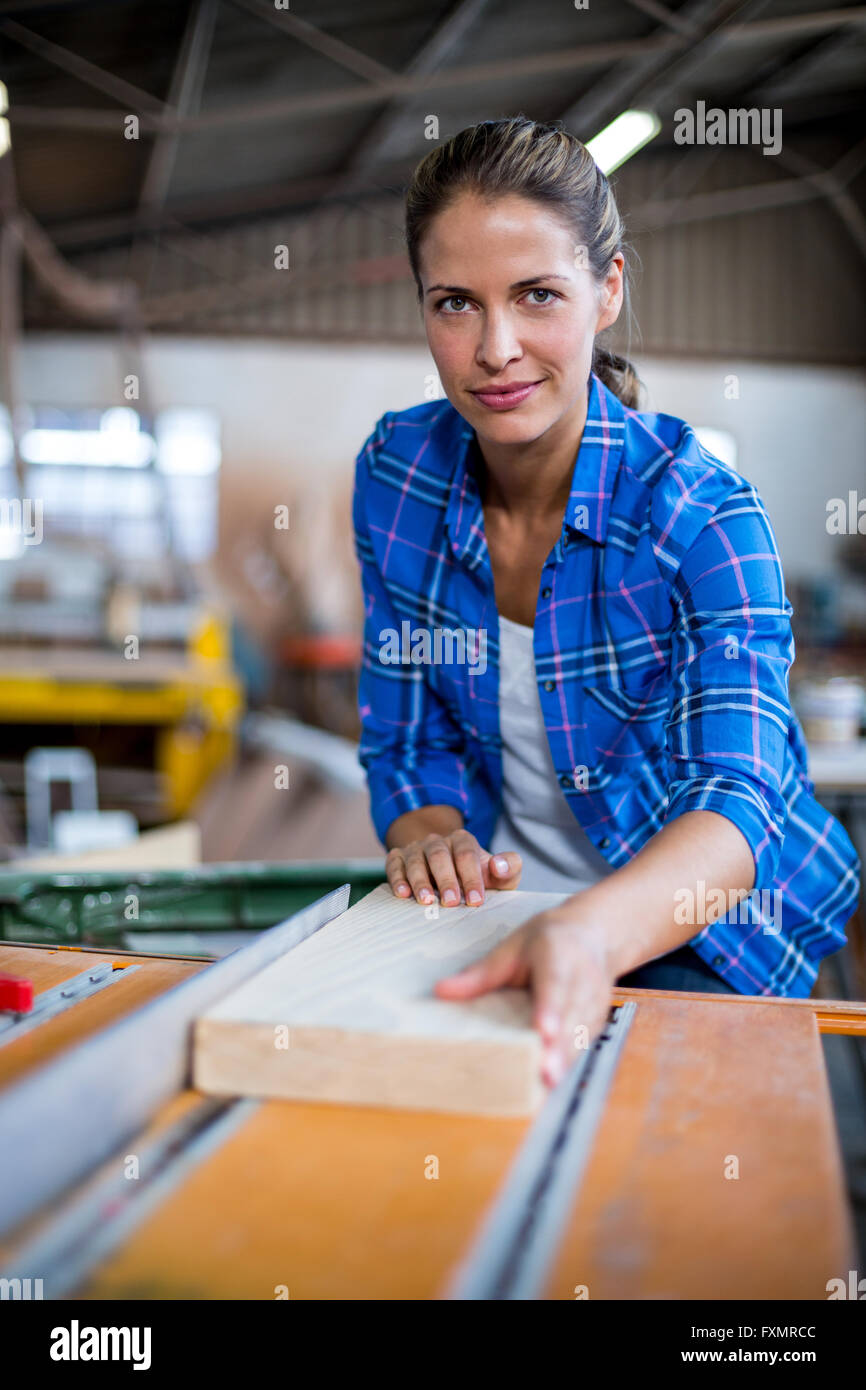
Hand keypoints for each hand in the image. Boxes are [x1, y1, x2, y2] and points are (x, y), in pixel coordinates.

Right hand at [385, 828, 520, 906]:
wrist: (449, 871)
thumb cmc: (477, 877)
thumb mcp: (499, 875)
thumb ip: (509, 867)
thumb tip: (498, 866)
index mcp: (463, 840)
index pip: (466, 855)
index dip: (471, 877)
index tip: (476, 900)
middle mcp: (438, 841)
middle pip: (439, 856)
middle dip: (445, 880)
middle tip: (450, 902)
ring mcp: (416, 848)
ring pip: (416, 860)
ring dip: (420, 880)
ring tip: (425, 900)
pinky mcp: (399, 858)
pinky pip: (394, 864)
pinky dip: (397, 878)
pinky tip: (402, 893)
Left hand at [434, 903, 613, 1086]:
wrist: (593, 933)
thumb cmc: (548, 940)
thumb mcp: (512, 947)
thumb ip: (480, 974)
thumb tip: (441, 991)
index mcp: (559, 953)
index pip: (555, 982)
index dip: (550, 1008)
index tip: (543, 1031)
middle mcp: (583, 978)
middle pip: (571, 1015)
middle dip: (559, 1046)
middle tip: (545, 1074)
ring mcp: (595, 1000)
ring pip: (581, 1032)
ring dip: (566, 1059)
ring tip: (548, 1083)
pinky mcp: (598, 1018)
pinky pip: (584, 1042)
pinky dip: (570, 1061)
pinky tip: (553, 1083)